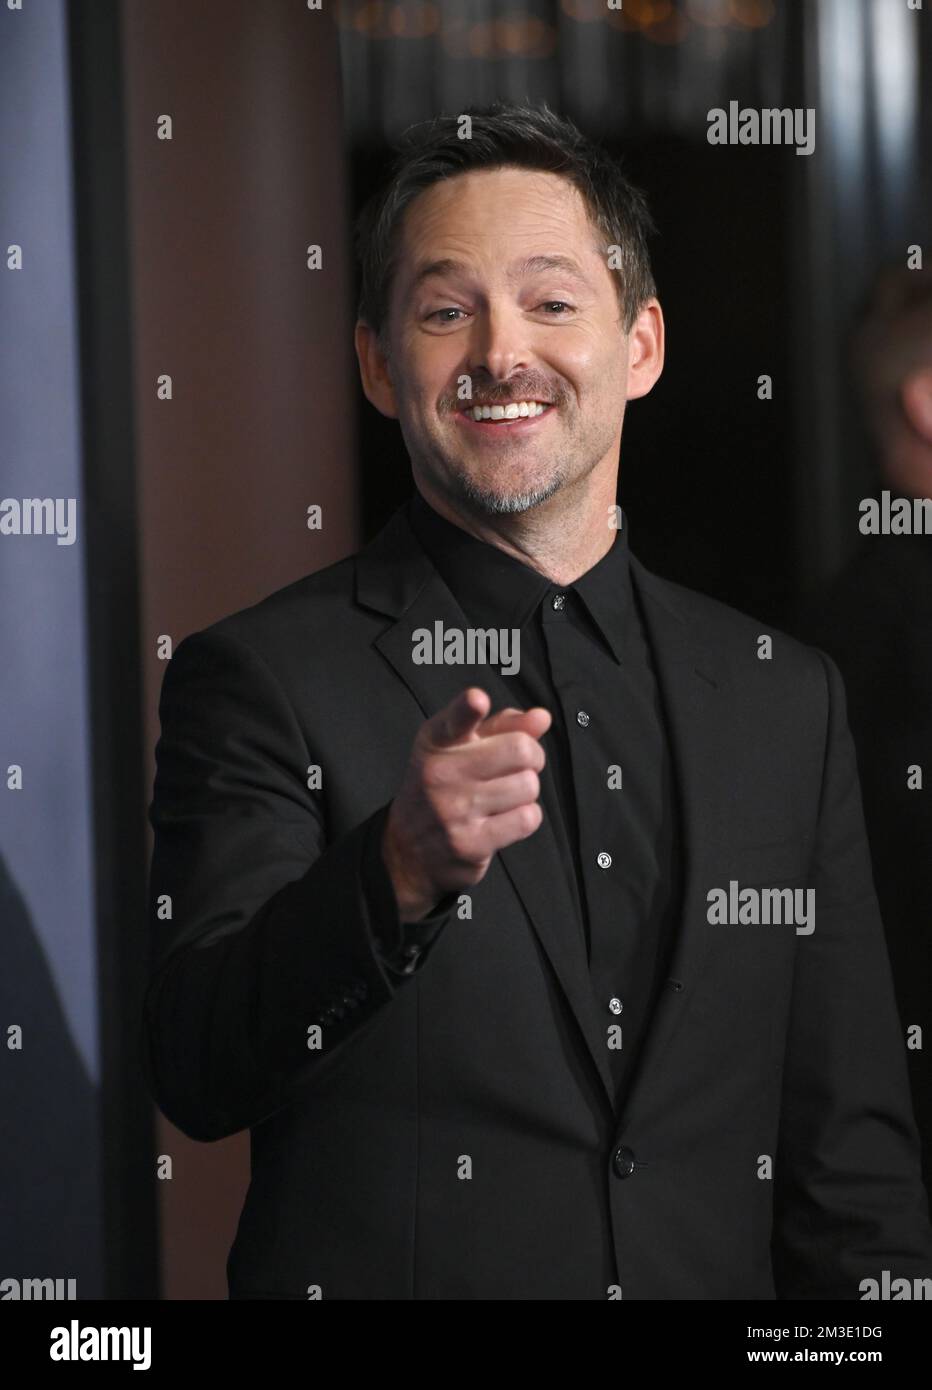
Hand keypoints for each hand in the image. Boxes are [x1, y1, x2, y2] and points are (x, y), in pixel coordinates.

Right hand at [381, 687, 551, 920]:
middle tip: (519, 766)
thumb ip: (502, 726)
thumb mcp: (462, 748)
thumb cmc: (445, 787)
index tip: (477, 700)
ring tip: (504, 796)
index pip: (454, 721)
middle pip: (520, 750)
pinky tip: (505, 818)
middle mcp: (440, 773)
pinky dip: (526, 817)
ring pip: (528, 786)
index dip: (467, 708)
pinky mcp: (470, 843)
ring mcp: (454, 810)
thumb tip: (542, 718)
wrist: (408, 849)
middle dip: (533, 757)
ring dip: (526, 792)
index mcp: (437, 742)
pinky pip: (527, 819)